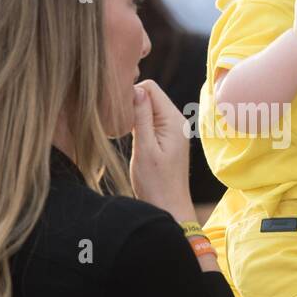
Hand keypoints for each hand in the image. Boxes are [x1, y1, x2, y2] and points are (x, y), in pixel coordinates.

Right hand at [129, 79, 195, 222]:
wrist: (169, 208)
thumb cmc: (156, 183)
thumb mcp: (144, 149)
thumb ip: (141, 118)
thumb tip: (136, 88)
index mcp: (173, 120)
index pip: (150, 88)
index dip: (131, 94)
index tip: (119, 113)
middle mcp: (177, 121)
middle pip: (150, 95)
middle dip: (133, 104)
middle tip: (121, 126)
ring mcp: (173, 130)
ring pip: (149, 107)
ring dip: (135, 115)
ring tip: (127, 135)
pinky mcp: (168, 138)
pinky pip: (151, 120)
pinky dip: (139, 124)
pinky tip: (133, 139)